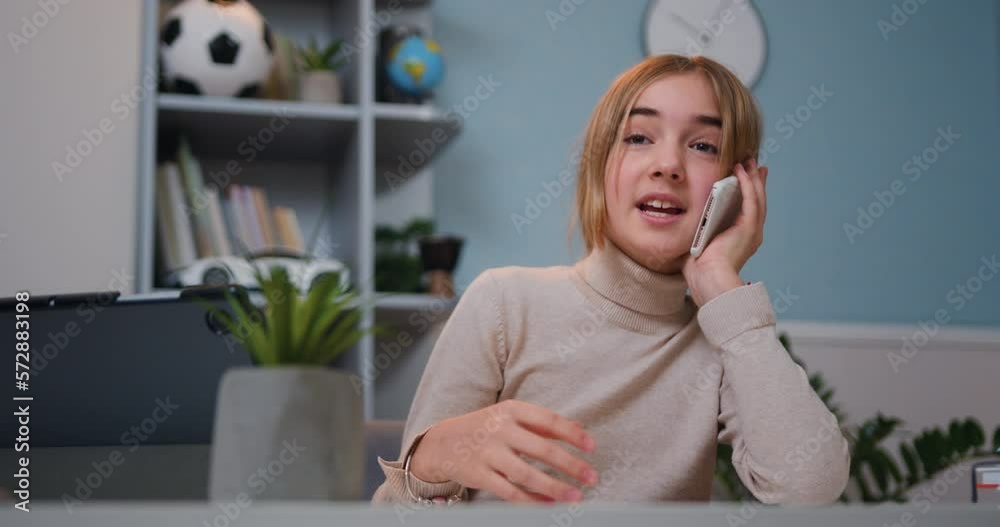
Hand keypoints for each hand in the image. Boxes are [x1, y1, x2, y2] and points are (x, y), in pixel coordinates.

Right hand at [409, 400, 598, 502]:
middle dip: (570, 465)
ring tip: (575, 497)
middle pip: (542, 449)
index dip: (573, 434)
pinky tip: (549, 504)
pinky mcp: (479, 475)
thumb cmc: (485, 428)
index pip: (549, 420)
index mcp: (511, 410)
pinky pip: (511, 492)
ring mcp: (488, 453)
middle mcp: (500, 430)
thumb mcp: (509, 416)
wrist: (442, 442)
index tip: (592, 447)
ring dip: (555, 488)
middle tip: (592, 477)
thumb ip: (541, 423)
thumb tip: (579, 430)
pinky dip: (532, 500)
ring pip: (527, 475)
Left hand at [682, 158, 768, 305]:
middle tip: (755, 163)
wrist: (708, 280)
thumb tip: (691, 227)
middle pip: (757, 201)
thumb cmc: (700, 271)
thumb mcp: (701, 245)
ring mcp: (753, 230)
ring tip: (750, 161)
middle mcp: (752, 234)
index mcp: (741, 239)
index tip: (747, 177)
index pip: (748, 211)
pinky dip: (747, 183)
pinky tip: (742, 170)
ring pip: (757, 197)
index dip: (749, 192)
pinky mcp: (749, 226)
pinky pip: (751, 199)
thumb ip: (701, 233)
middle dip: (756, 181)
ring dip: (753, 177)